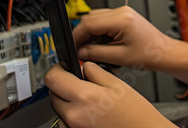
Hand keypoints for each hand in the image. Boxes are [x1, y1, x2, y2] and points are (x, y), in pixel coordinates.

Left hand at [45, 62, 174, 127]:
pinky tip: (89, 113)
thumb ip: (95, 71)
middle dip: (63, 84)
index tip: (62, 66)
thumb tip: (83, 65)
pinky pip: (65, 120)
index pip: (52, 78)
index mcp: (85, 97)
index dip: (56, 68)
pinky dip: (72, 114)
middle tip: (80, 83)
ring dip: (67, 100)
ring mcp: (73, 127)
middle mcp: (74, 115)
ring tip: (89, 101)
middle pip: (53, 93)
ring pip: (59, 108)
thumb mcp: (117, 85)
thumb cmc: (135, 114)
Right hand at [73, 6, 178, 70]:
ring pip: (95, 19)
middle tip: (81, 50)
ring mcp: (123, 12)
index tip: (72, 47)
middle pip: (90, 19)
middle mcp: (121, 12)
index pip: (88, 23)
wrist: (164, 53)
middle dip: (82, 35)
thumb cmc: (150, 54)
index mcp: (121, 19)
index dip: (76, 36)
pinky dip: (99, 33)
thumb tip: (80, 51)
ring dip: (90, 34)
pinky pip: (104, 21)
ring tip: (93, 50)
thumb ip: (96, 53)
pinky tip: (102, 45)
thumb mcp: (119, 57)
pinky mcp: (124, 16)